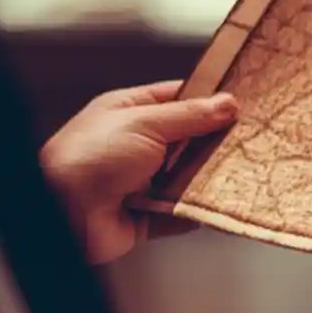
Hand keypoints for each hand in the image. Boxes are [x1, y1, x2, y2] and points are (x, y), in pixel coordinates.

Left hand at [39, 81, 237, 263]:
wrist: (62, 213)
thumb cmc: (87, 158)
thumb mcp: (144, 123)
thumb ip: (190, 115)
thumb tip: (227, 104)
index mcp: (130, 112)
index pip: (178, 98)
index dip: (209, 99)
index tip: (242, 103)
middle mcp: (137, 145)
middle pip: (189, 139)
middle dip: (215, 141)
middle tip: (249, 139)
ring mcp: (142, 180)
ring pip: (190, 176)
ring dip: (208, 177)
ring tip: (240, 172)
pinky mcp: (148, 214)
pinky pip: (182, 210)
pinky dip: (197, 210)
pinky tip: (216, 204)